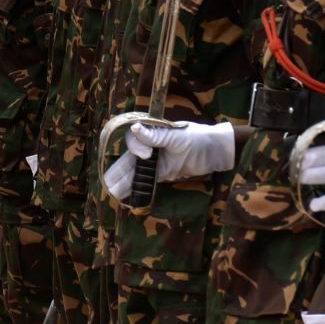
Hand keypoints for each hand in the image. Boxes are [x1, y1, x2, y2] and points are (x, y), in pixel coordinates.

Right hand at [101, 121, 234, 200]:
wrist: (216, 152)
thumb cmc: (198, 138)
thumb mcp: (177, 137)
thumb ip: (156, 136)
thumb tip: (135, 128)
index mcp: (153, 132)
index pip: (135, 139)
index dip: (136, 147)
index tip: (146, 155)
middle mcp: (151, 146)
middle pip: (131, 157)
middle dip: (120, 170)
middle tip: (108, 182)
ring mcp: (157, 161)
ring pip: (136, 171)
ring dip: (125, 181)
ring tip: (113, 192)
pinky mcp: (163, 173)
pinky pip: (147, 180)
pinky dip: (137, 187)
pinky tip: (127, 194)